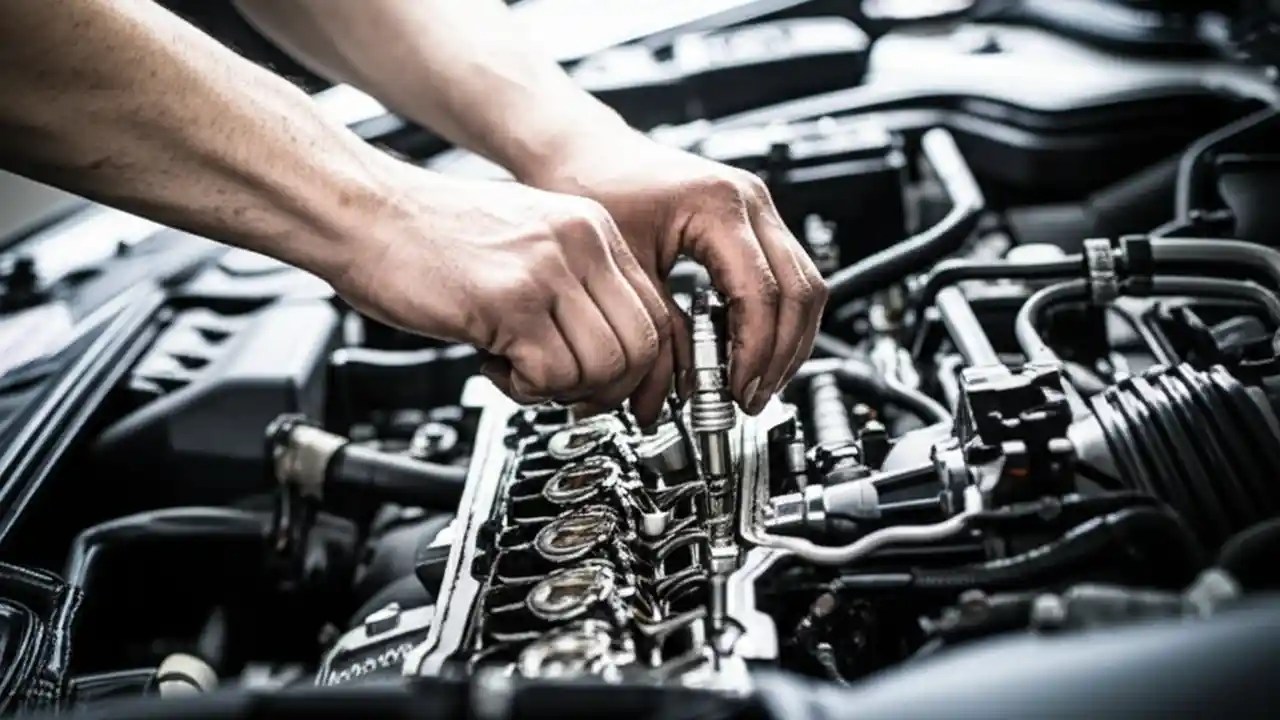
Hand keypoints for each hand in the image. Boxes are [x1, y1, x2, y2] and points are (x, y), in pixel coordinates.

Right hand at [329, 160, 670, 420]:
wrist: (365, 214)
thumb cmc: (431, 235)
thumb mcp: (526, 242)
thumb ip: (572, 286)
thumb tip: (604, 351)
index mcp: (591, 229)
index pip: (655, 313)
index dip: (636, 366)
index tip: (609, 386)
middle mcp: (579, 244)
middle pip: (640, 347)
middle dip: (606, 388)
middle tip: (564, 390)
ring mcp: (546, 272)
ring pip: (601, 367)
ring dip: (562, 390)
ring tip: (519, 372)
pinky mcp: (508, 303)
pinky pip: (551, 375)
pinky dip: (524, 389)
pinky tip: (493, 364)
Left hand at [525, 129, 826, 415]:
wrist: (586, 154)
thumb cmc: (596, 189)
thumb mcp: (626, 271)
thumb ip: (660, 333)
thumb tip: (681, 390)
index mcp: (719, 204)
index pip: (760, 293)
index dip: (754, 352)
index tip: (736, 390)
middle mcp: (751, 201)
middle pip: (800, 291)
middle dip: (780, 354)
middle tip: (751, 397)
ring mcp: (759, 209)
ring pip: (805, 286)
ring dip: (787, 342)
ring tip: (756, 383)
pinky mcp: (754, 223)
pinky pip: (788, 277)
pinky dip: (778, 320)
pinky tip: (752, 352)